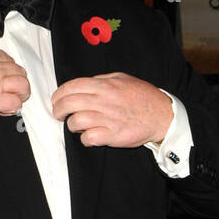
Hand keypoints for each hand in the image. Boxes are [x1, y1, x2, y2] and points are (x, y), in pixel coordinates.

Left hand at [51, 74, 173, 146]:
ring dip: (72, 125)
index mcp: (105, 85)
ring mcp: (108, 118)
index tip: (56, 100)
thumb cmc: (142, 97)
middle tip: (59, 114)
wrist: (162, 115)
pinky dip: (84, 138)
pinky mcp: (113, 135)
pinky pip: (89, 137)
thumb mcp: (123, 79)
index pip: (73, 86)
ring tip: (76, 126)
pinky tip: (89, 137)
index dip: (59, 94)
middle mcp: (105, 100)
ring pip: (76, 121)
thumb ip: (102, 80)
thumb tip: (84, 84)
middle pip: (70, 103)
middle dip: (58, 110)